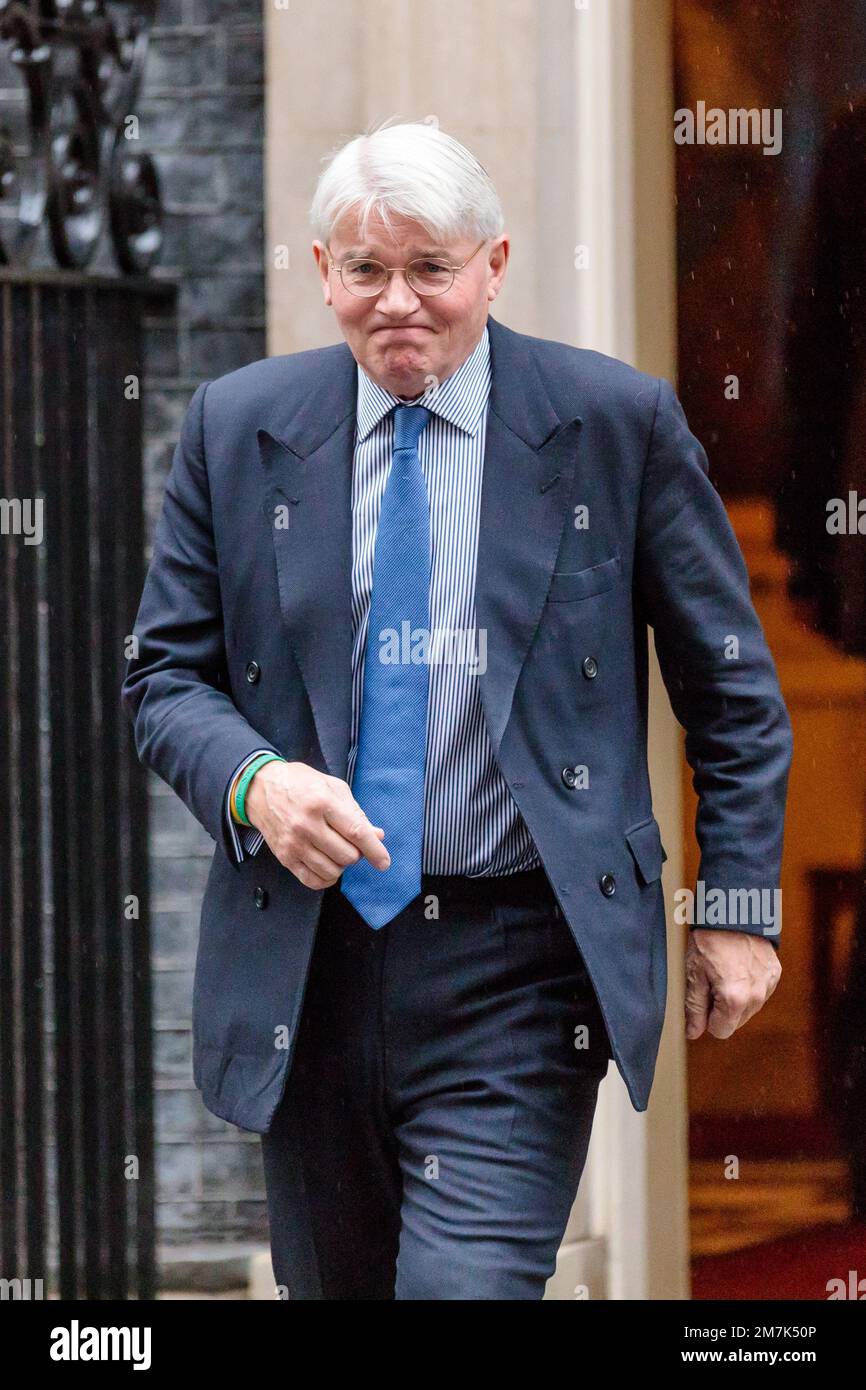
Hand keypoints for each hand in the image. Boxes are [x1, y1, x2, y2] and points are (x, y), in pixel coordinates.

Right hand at [244, 760, 389, 889]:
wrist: (260, 789)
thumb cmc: (300, 784)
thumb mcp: (332, 787)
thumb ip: (356, 812)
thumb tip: (377, 836)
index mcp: (322, 802)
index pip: (355, 832)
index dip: (374, 850)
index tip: (383, 862)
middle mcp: (306, 825)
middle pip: (347, 855)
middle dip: (357, 853)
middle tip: (351, 843)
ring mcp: (293, 844)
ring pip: (332, 871)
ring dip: (341, 865)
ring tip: (336, 851)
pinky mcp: (284, 857)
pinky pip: (312, 881)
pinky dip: (326, 879)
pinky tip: (328, 866)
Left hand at [684, 928, 780, 1040]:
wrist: (733, 910)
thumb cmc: (709, 939)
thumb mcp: (693, 973)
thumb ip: (694, 1007)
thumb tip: (693, 1032)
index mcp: (734, 1000)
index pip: (720, 1031)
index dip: (707, 1019)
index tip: (703, 998)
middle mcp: (756, 997)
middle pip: (735, 1021)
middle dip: (721, 1009)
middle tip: (711, 981)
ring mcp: (768, 985)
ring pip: (749, 1008)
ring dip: (736, 998)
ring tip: (724, 970)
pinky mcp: (774, 973)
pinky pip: (760, 992)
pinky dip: (749, 985)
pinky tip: (738, 966)